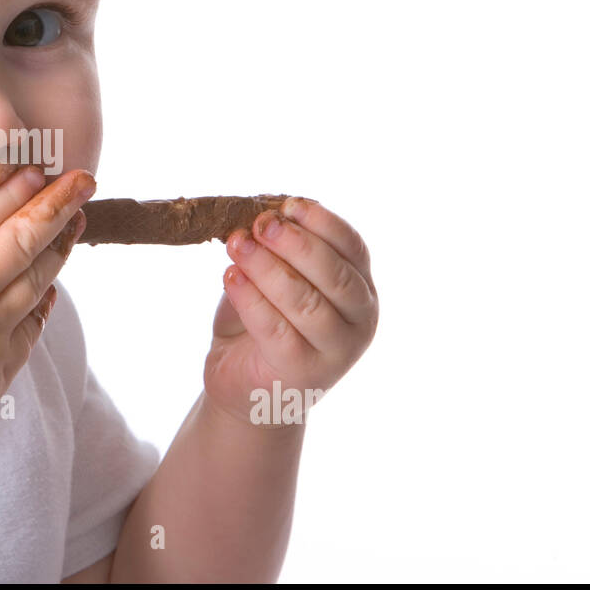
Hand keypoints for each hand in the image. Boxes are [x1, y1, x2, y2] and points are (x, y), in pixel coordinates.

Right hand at [0, 166, 94, 434]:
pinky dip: (45, 305)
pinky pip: (31, 328)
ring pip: (38, 277)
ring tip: (80, 222)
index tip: (36, 169)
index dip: (9, 191)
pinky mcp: (0, 364)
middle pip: (22, 238)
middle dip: (55, 205)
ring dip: (61, 247)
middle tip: (84, 180)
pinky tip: (53, 293)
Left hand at [204, 196, 378, 428]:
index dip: (323, 222)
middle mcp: (360, 320)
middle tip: (261, 224)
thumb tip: (262, 214)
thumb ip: (277, 250)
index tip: (288, 204)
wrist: (246, 386)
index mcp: (360, 287)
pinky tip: (229, 277)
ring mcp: (336, 351)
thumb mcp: (275, 278)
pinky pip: (276, 330)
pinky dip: (250, 299)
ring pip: (306, 302)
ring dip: (268, 268)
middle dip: (296, 244)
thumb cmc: (264, 323)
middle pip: (335, 275)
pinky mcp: (303, 373)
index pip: (353, 248)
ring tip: (236, 245)